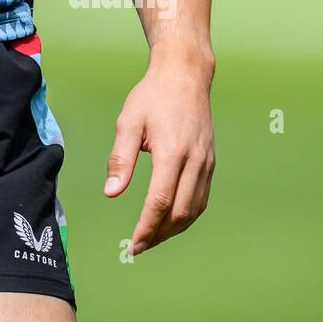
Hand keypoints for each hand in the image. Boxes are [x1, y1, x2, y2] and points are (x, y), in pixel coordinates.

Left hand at [103, 50, 215, 254]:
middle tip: (138, 246)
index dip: (147, 227)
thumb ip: (120, 159)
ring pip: (195, 209)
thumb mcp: (129, 121)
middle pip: (181, 212)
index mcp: (172, 151)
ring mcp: (207, 162)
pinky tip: (171, 220)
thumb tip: (111, 194)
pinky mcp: (211, 162)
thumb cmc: (152, 96)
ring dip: (174, 229)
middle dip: (159, 234)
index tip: (133, 244)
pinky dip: (187, 215)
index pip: (161, 200)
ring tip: (152, 238)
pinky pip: (201, 198)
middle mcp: (195, 160)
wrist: (185, 75)